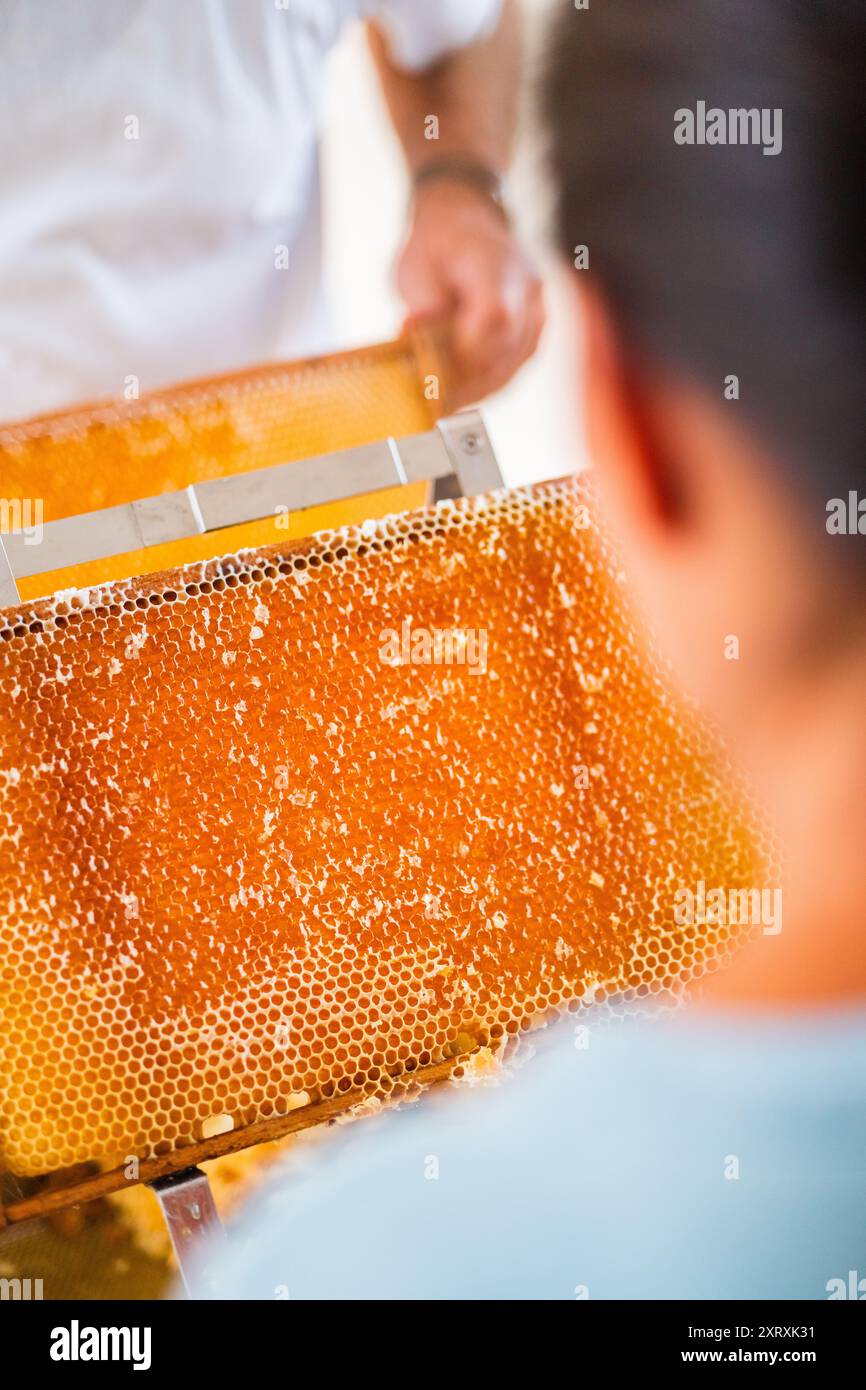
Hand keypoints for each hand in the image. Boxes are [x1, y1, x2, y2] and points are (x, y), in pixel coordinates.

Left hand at [397, 179, 544, 406]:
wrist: (466, 224)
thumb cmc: (436, 247)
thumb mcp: (415, 268)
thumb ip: (423, 307)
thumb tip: (420, 340)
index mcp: (497, 265)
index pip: (495, 317)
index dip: (465, 353)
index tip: (433, 373)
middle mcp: (527, 289)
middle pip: (503, 350)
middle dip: (464, 379)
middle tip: (431, 395)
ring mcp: (538, 311)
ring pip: (512, 366)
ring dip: (475, 388)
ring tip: (444, 397)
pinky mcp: (535, 330)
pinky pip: (515, 367)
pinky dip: (488, 383)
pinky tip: (463, 390)